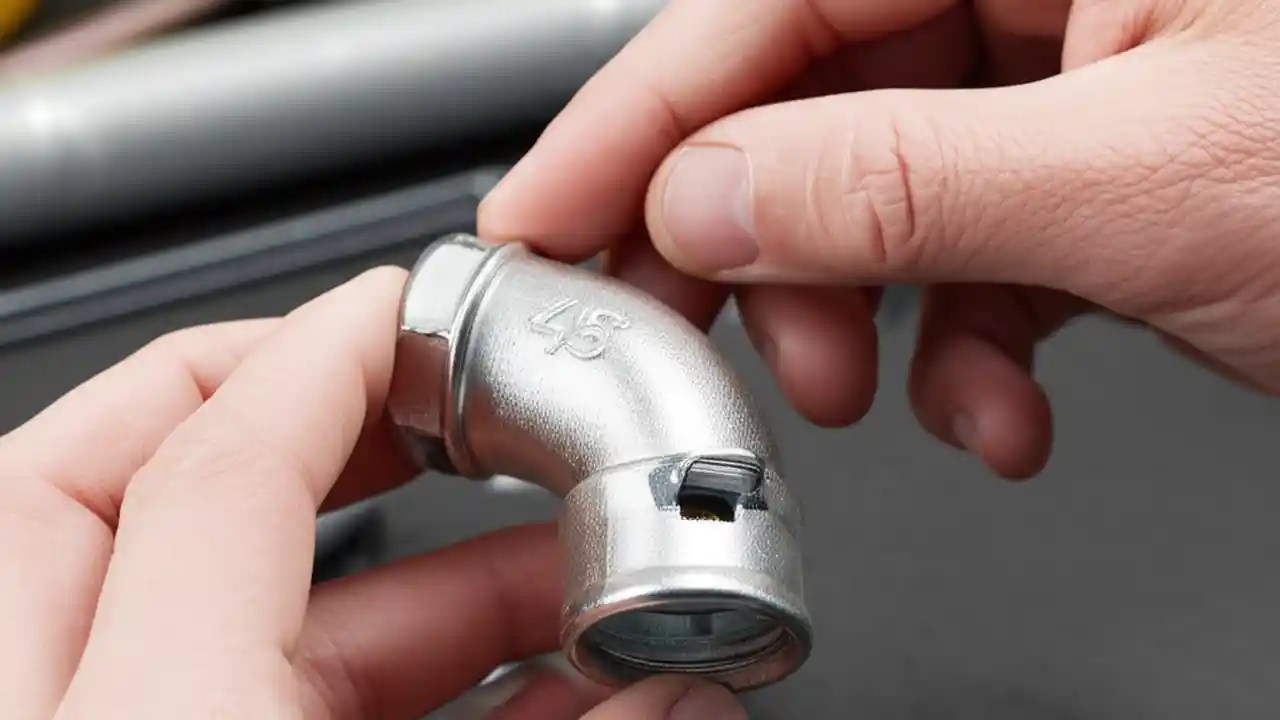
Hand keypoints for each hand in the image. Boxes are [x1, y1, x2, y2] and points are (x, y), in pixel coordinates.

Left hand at [0, 269, 743, 719]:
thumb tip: (682, 692)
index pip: (208, 468)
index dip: (328, 355)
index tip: (419, 309)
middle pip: (133, 490)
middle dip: (314, 423)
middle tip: (452, 412)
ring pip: (208, 608)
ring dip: (400, 584)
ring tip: (556, 585)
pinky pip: (247, 703)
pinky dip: (392, 682)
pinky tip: (531, 693)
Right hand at [480, 0, 1279, 478]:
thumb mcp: (1145, 184)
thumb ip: (892, 183)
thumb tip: (703, 198)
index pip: (759, 4)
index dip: (632, 122)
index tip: (542, 216)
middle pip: (804, 96)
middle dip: (745, 242)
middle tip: (686, 338)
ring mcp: (1074, 64)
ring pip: (881, 184)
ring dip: (858, 313)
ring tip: (859, 395)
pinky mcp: (1105, 157)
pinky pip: (975, 240)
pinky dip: (963, 339)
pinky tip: (997, 404)